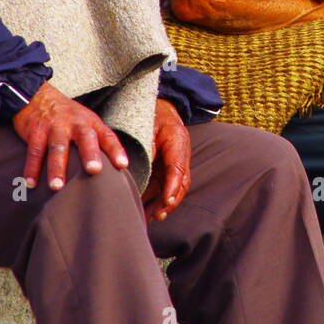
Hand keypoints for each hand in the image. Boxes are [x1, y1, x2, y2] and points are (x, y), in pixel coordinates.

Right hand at [12, 82, 129, 190]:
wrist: (36, 96)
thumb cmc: (66, 117)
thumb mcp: (84, 122)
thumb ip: (95, 141)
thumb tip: (109, 171)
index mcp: (90, 123)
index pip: (107, 136)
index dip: (115, 150)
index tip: (122, 165)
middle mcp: (75, 124)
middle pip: (85, 139)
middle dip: (90, 154)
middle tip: (94, 170)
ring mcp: (55, 127)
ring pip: (58, 148)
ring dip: (57, 168)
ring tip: (57, 187)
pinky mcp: (36, 131)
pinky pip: (35, 151)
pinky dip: (31, 168)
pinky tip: (31, 183)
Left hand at [142, 98, 191, 220]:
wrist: (159, 105)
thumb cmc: (150, 112)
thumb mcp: (147, 123)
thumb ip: (147, 145)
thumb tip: (142, 165)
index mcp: (178, 141)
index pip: (178, 168)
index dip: (172, 186)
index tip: (166, 201)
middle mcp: (181, 154)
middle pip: (181, 182)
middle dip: (170, 201)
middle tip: (158, 215)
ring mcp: (175, 162)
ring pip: (175, 187)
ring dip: (165, 204)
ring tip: (151, 218)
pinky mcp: (167, 167)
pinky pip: (166, 186)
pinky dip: (160, 200)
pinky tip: (149, 212)